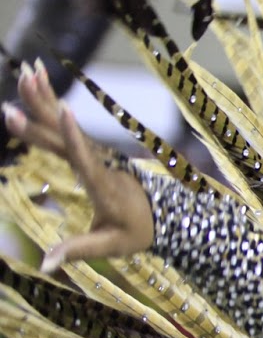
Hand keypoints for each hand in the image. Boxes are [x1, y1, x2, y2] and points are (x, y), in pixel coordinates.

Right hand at [3, 59, 154, 272]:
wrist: (163, 216)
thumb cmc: (137, 232)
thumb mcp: (111, 245)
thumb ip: (78, 250)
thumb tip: (45, 266)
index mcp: (103, 187)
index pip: (86, 159)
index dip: (73, 136)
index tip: (64, 109)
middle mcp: (98, 166)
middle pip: (67, 134)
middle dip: (45, 107)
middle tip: (24, 78)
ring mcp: (94, 157)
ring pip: (64, 126)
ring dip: (45, 99)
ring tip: (27, 71)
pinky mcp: (89, 154)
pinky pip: (65, 129)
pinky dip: (50, 107)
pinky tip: (38, 89)